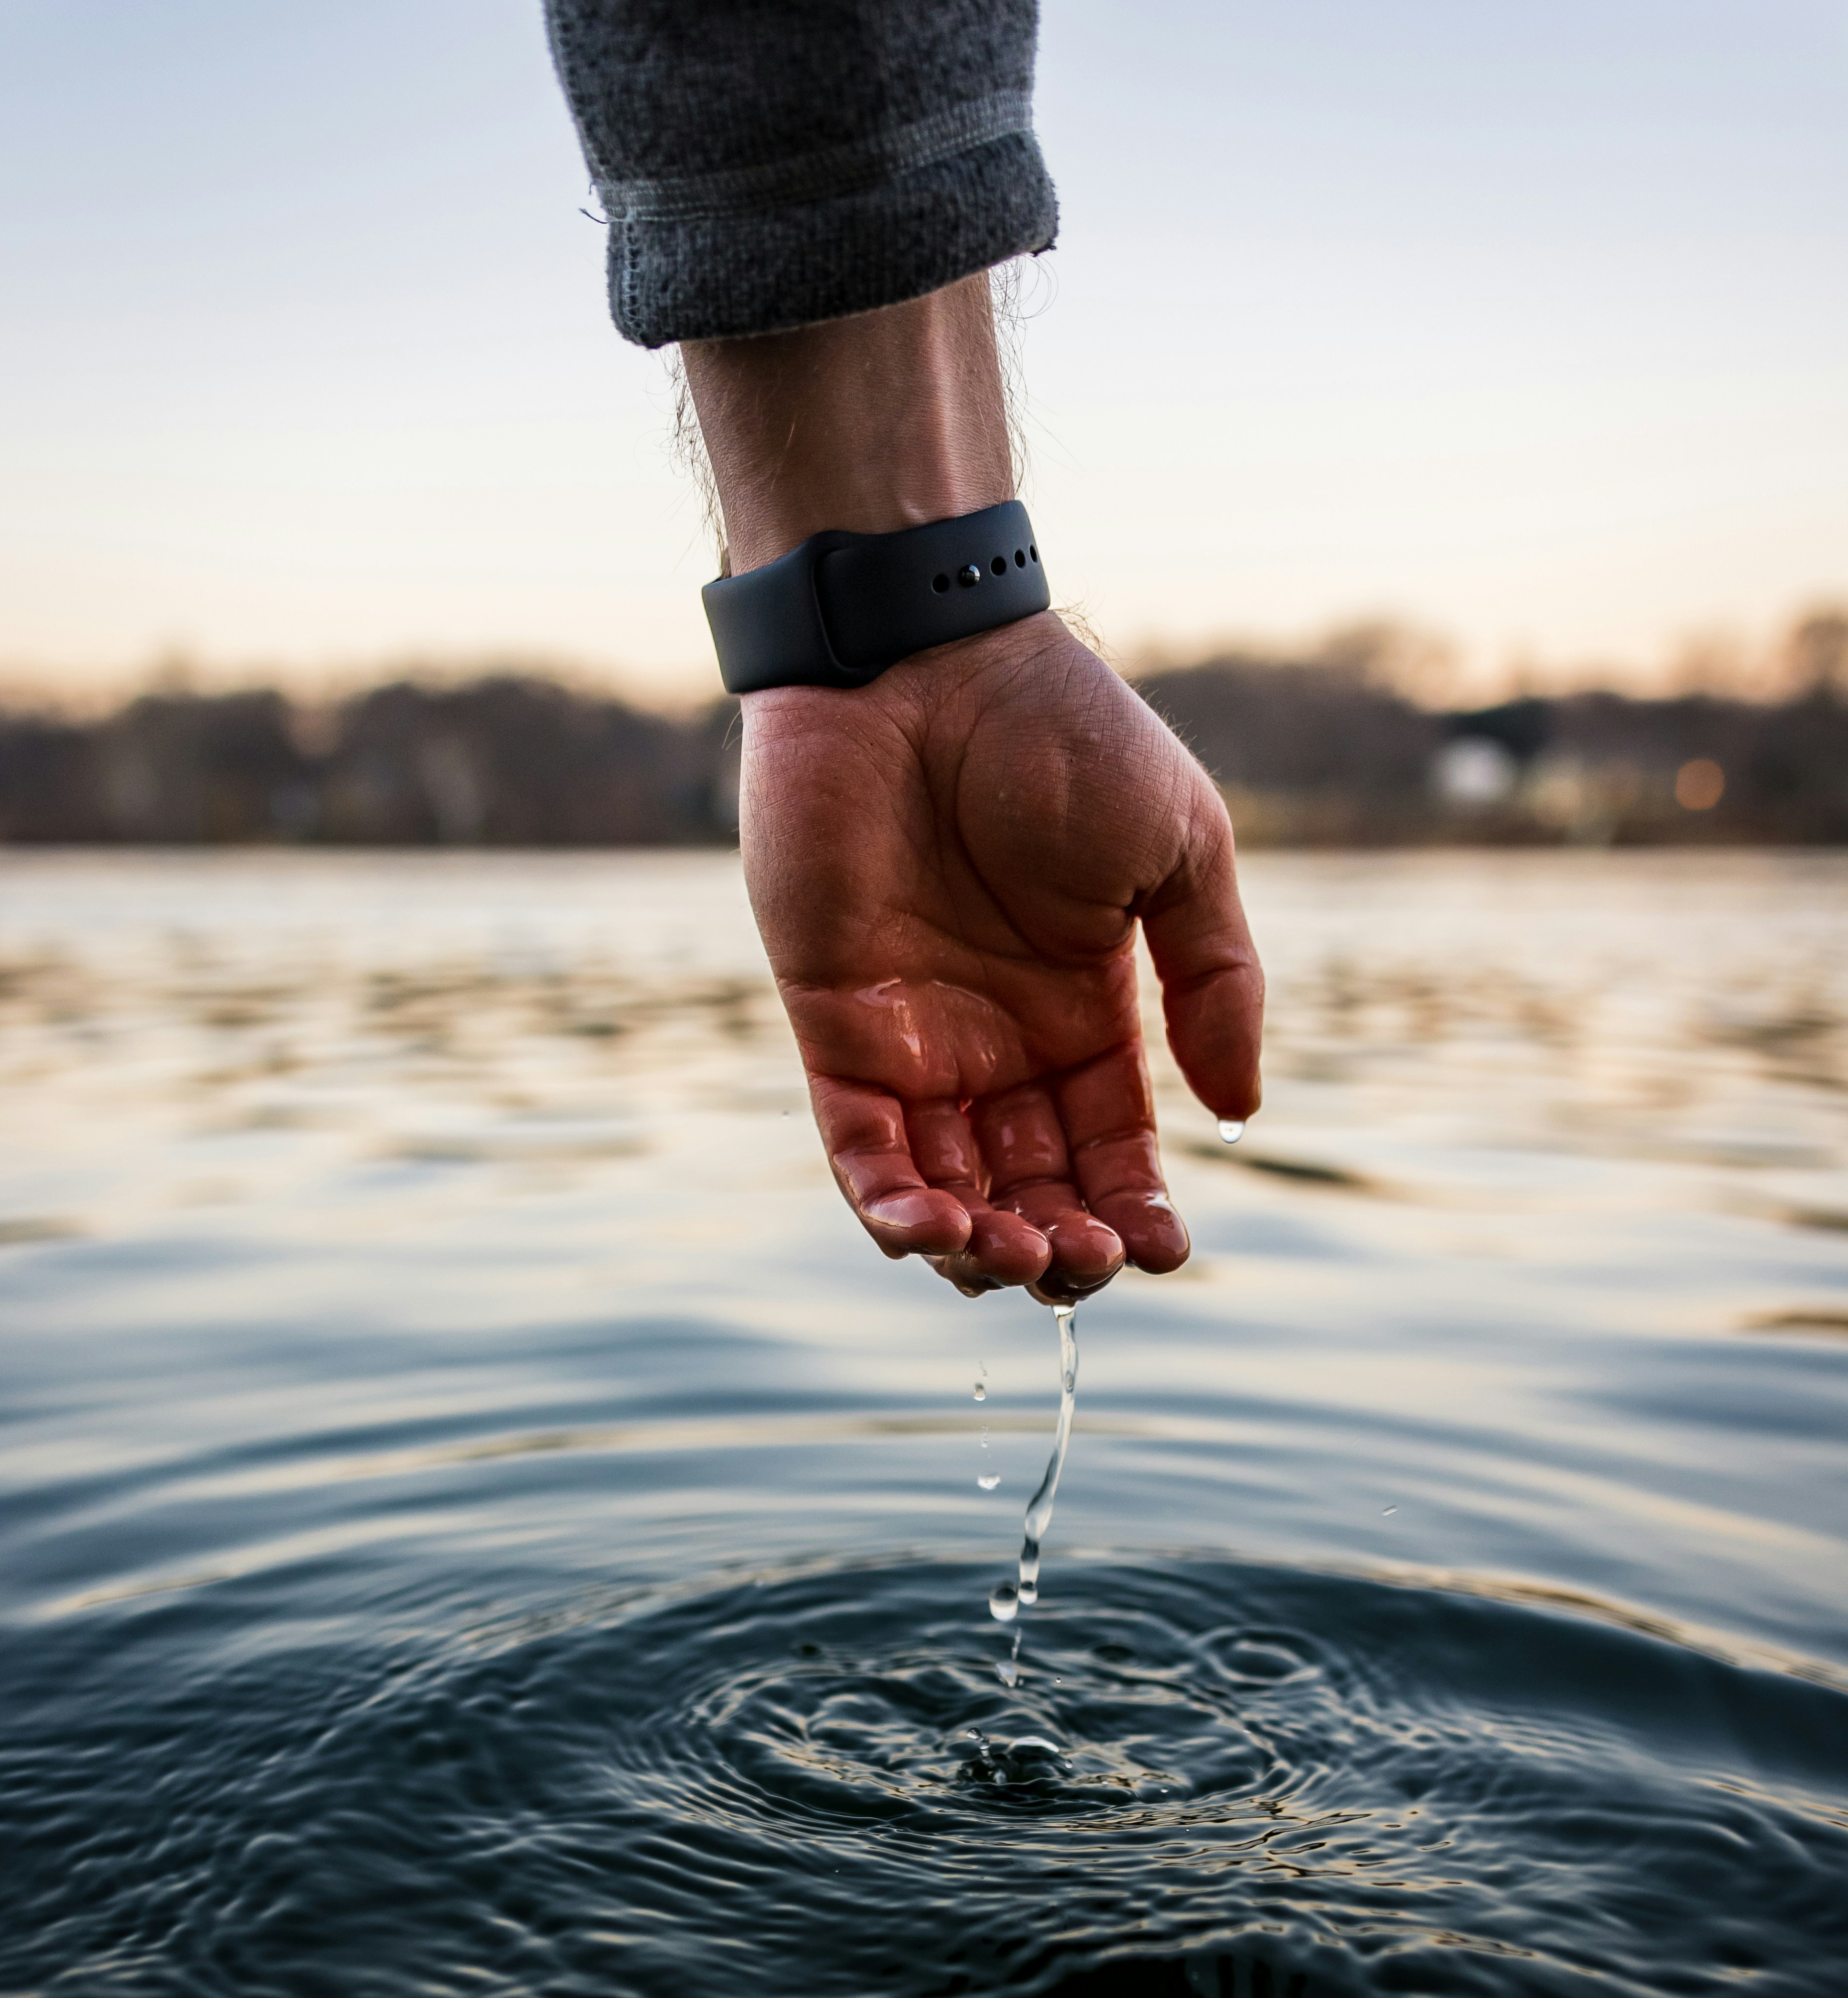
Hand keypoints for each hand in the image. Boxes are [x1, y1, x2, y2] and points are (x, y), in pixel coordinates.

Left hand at [682, 274, 1262, 1297]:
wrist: (925, 659)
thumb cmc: (1062, 731)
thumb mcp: (1181, 851)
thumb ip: (1215, 981)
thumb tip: (1241, 1111)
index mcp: (1087, 1017)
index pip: (1111, 1152)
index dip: (1137, 1213)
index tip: (1168, 1250)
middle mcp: (1000, 1049)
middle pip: (1030, 1193)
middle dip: (1060, 1249)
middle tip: (1083, 1259)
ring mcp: (916, 1044)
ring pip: (944, 1194)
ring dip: (980, 1248)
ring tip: (1014, 1254)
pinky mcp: (836, 1029)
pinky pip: (859, 1149)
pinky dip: (889, 1206)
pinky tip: (930, 1233)